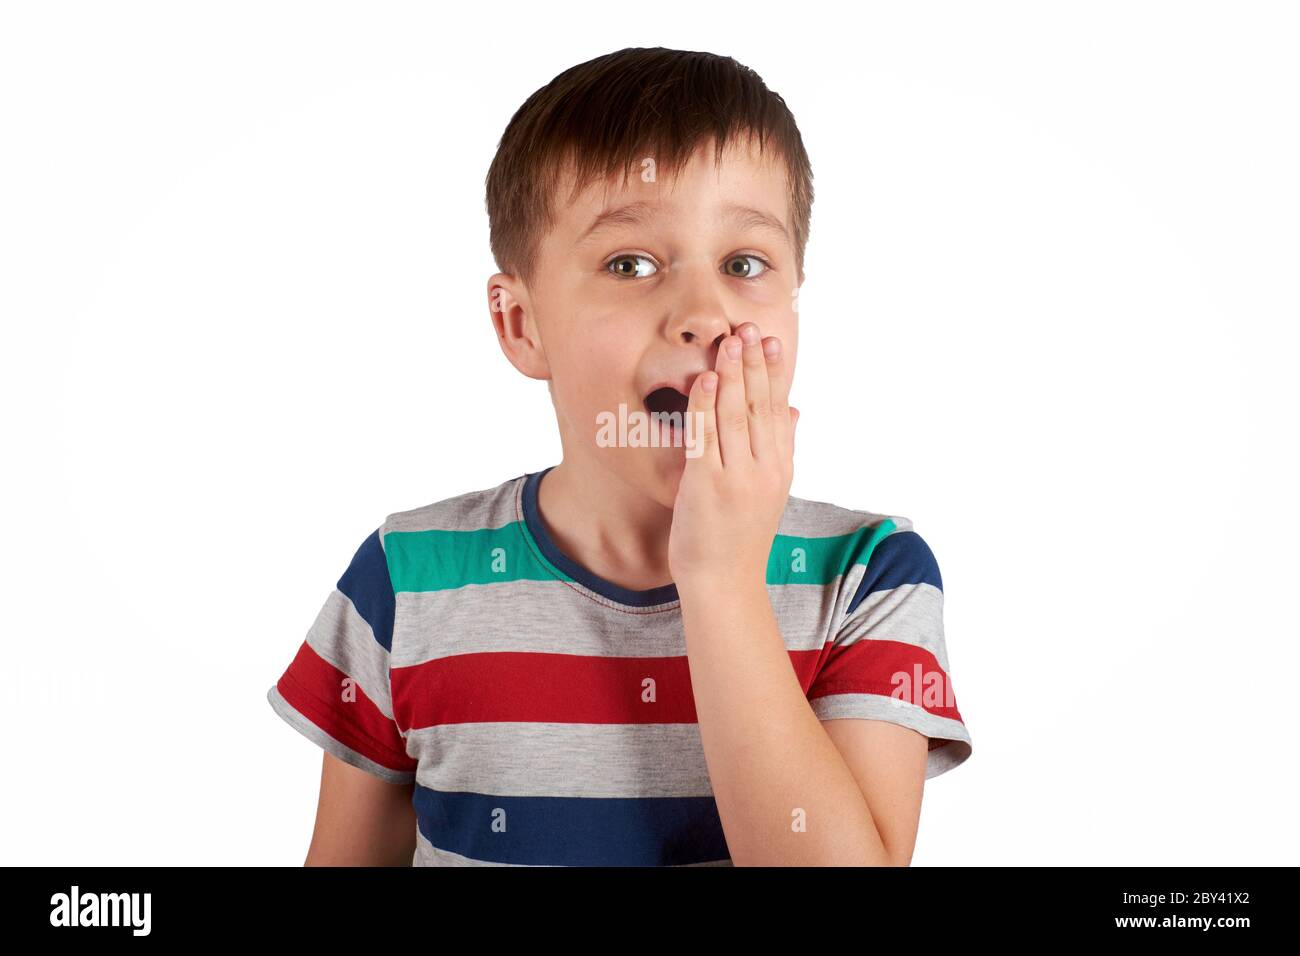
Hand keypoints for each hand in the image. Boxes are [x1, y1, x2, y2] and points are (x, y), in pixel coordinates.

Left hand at [668, 322, 798, 588]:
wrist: (724, 583)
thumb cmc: (738, 538)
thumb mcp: (770, 491)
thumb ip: (780, 449)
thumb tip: (795, 410)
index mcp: (780, 468)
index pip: (779, 410)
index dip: (775, 374)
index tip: (773, 342)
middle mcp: (764, 469)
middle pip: (761, 406)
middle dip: (755, 364)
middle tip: (750, 328)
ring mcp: (737, 477)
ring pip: (737, 414)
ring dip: (734, 374)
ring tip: (731, 341)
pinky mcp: (708, 485)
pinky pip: (706, 436)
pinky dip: (706, 405)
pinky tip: (706, 379)